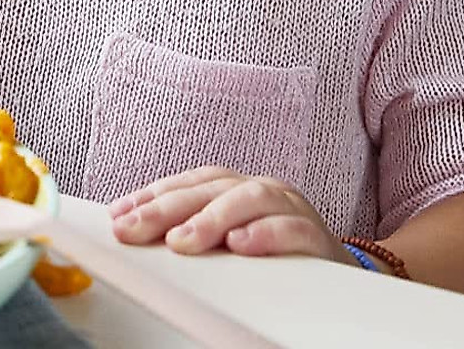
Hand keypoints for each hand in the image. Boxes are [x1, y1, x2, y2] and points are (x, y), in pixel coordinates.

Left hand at [109, 166, 354, 264]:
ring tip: (182, 242)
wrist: (346, 279)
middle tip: (133, 229)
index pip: (189, 183)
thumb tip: (136, 232)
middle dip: (166, 208)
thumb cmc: (277, 258)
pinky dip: (265, 235)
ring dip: (211, 219)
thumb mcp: (230, 241)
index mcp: (236, 188)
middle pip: (209, 188)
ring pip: (249, 199)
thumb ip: (195, 233)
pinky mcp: (318, 235)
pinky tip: (240, 245)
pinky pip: (292, 229)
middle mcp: (261, 189)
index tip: (117, 215)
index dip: (152, 195)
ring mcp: (290, 207)